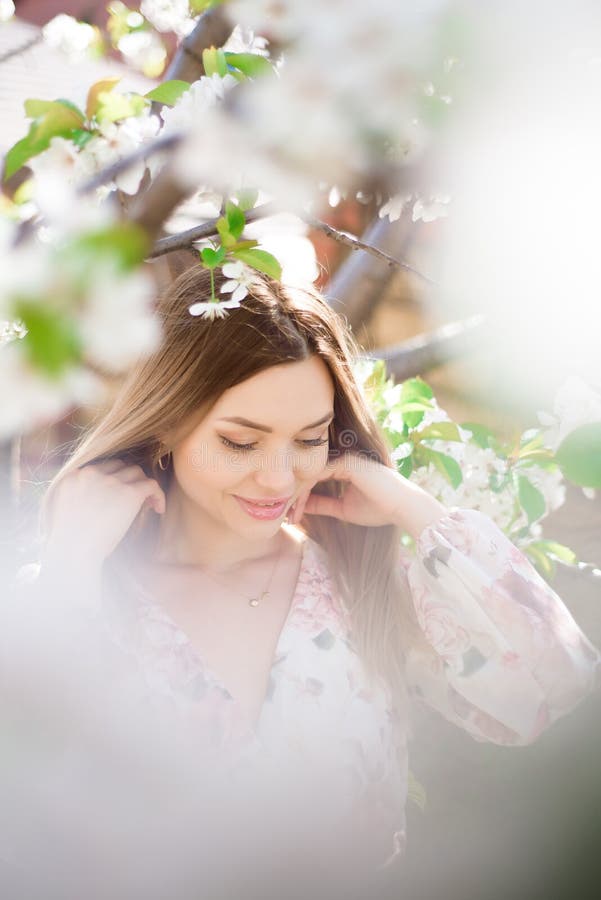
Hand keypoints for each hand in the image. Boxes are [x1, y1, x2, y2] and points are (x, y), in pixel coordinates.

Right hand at [43, 459, 165, 568]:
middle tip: (135, 498)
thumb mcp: (64, 511)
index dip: (114, 479)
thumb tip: (101, 502)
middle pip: (119, 466)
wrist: (73, 552)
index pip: (101, 468)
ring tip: (148, 504)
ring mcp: (111, 481)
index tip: (119, 495)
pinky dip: (158, 495)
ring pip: (137, 472)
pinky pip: (152, 484)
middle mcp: (92, 473)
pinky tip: (159, 509)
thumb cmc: (69, 542)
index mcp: (74, 476)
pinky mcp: (129, 493)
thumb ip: (79, 498)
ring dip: (143, 485)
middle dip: (129, 479)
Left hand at [289, 452, 405, 527]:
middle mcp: (341, 458)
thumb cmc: (379, 509)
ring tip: (290, 515)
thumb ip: (323, 504)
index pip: (312, 478)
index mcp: (342, 467)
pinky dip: (305, 491)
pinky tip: (299, 507)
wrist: (402, 508)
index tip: (291, 517)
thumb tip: (302, 507)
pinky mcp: (346, 462)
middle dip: (293, 497)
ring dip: (296, 495)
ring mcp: (344, 458)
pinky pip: (317, 474)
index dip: (299, 497)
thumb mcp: (343, 509)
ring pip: (309, 473)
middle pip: (307, 474)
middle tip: (286, 518)